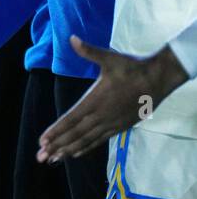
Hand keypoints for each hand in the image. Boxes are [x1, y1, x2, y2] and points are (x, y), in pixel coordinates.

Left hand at [37, 37, 189, 162]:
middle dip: (57, 145)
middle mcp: (101, 115)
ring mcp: (111, 123)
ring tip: (53, 159)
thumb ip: (89, 51)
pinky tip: (75, 154)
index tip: (42, 141)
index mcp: (95, 100)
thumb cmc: (132, 68)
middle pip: (75, 134)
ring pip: (86, 140)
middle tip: (40, 157)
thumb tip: (72, 39)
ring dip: (69, 150)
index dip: (56, 131)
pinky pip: (99, 140)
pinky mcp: (120, 127)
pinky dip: (86, 147)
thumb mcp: (110, 58)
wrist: (158, 80)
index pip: (71, 119)